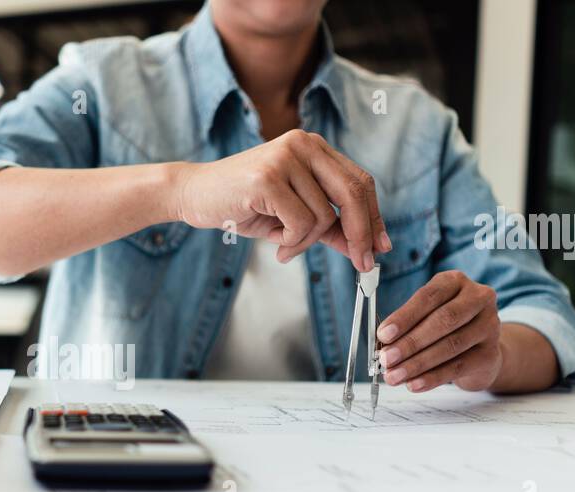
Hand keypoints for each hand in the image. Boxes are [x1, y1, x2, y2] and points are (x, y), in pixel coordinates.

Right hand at [170, 129, 390, 270]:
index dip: (373, 216)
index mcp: (312, 147)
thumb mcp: (291, 216)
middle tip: (361, 264)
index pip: (359, 181)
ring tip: (283, 245)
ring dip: (306, 243)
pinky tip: (274, 243)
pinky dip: (292, 243)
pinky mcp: (268, 178)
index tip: (380, 246)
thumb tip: (363, 248)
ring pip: (324, 216)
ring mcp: (285, 158)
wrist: (193, 194)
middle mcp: (303, 145)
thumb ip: (327, 226)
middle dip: (360, 234)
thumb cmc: (242, 204)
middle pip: (353, 193)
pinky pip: (301, 223)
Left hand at [376, 270, 502, 391]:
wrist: (479, 349)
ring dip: (418, 363)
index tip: (383, 335)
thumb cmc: (445, 327)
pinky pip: (458, 367)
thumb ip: (406, 326)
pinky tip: (414, 384)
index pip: (428, 296)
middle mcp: (477, 298)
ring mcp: (489, 325)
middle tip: (387, 359)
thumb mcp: (426, 316)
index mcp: (455, 281)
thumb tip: (383, 346)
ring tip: (395, 375)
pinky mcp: (490, 353)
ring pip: (450, 345)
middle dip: (410, 342)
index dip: (404, 317)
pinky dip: (432, 377)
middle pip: (443, 320)